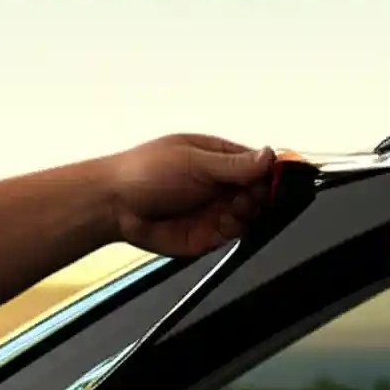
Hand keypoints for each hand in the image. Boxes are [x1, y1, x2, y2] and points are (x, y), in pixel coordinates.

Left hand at [105, 134, 276, 256]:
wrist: (114, 207)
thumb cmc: (143, 172)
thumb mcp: (193, 160)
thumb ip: (234, 163)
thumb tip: (270, 155)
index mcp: (220, 158)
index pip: (259, 164)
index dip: (271, 171)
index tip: (275, 177)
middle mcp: (222, 184)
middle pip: (261, 190)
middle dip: (260, 193)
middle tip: (247, 194)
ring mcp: (217, 209)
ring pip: (253, 213)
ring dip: (248, 211)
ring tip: (232, 207)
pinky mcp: (211, 234)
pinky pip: (236, 234)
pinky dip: (235, 229)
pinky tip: (222, 222)